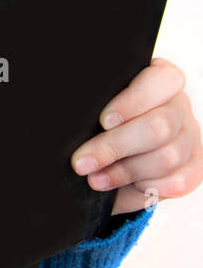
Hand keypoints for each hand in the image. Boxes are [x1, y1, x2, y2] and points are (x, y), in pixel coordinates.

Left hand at [71, 58, 201, 214]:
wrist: (111, 159)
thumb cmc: (99, 127)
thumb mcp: (94, 109)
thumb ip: (93, 103)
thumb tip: (75, 116)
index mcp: (159, 80)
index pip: (161, 80)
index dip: (132, 102)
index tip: (103, 121)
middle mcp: (178, 106)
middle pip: (159, 126)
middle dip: (114, 147)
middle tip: (81, 162)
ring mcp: (190, 137)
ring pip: (167, 156)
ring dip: (124, 171)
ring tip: (94, 177)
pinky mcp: (193, 168)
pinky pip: (175, 181)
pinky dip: (142, 186)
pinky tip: (118, 184)